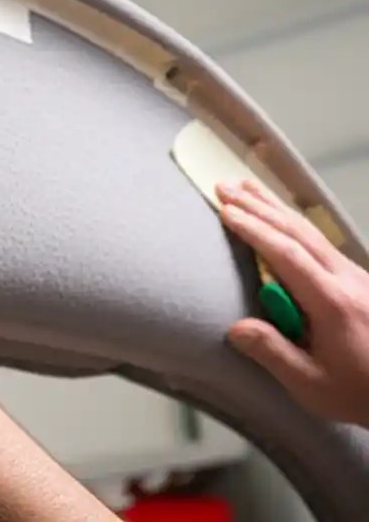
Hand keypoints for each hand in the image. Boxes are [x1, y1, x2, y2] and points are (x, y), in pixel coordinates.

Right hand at [217, 179, 368, 425]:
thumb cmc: (362, 393)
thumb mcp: (313, 385)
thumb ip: (273, 354)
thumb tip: (236, 328)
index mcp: (333, 303)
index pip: (288, 255)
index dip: (255, 230)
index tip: (226, 211)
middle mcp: (347, 281)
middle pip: (299, 233)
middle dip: (260, 207)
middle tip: (225, 187)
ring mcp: (357, 277)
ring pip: (312, 233)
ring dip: (276, 208)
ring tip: (246, 188)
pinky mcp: (360, 282)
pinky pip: (321, 243)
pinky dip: (293, 223)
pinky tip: (281, 218)